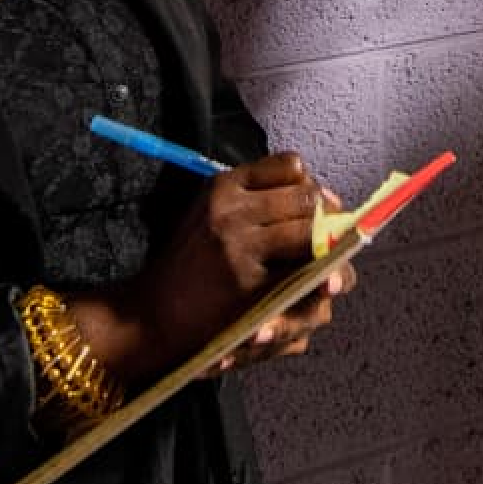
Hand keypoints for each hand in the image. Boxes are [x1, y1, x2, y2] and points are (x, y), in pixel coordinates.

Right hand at [75, 154, 353, 383]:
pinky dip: (318, 285)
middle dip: (328, 219)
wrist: (149, 317)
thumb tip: (324, 197)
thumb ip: (256, 199)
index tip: (320, 205)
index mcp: (223, 187)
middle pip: (308, 198)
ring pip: (313, 235)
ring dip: (330, 254)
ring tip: (330, 271)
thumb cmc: (187, 266)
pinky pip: (304, 279)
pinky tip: (317, 291)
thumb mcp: (208, 214)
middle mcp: (232, 211)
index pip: (291, 166)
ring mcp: (240, 249)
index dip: (311, 186)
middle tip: (333, 240)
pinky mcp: (249, 288)